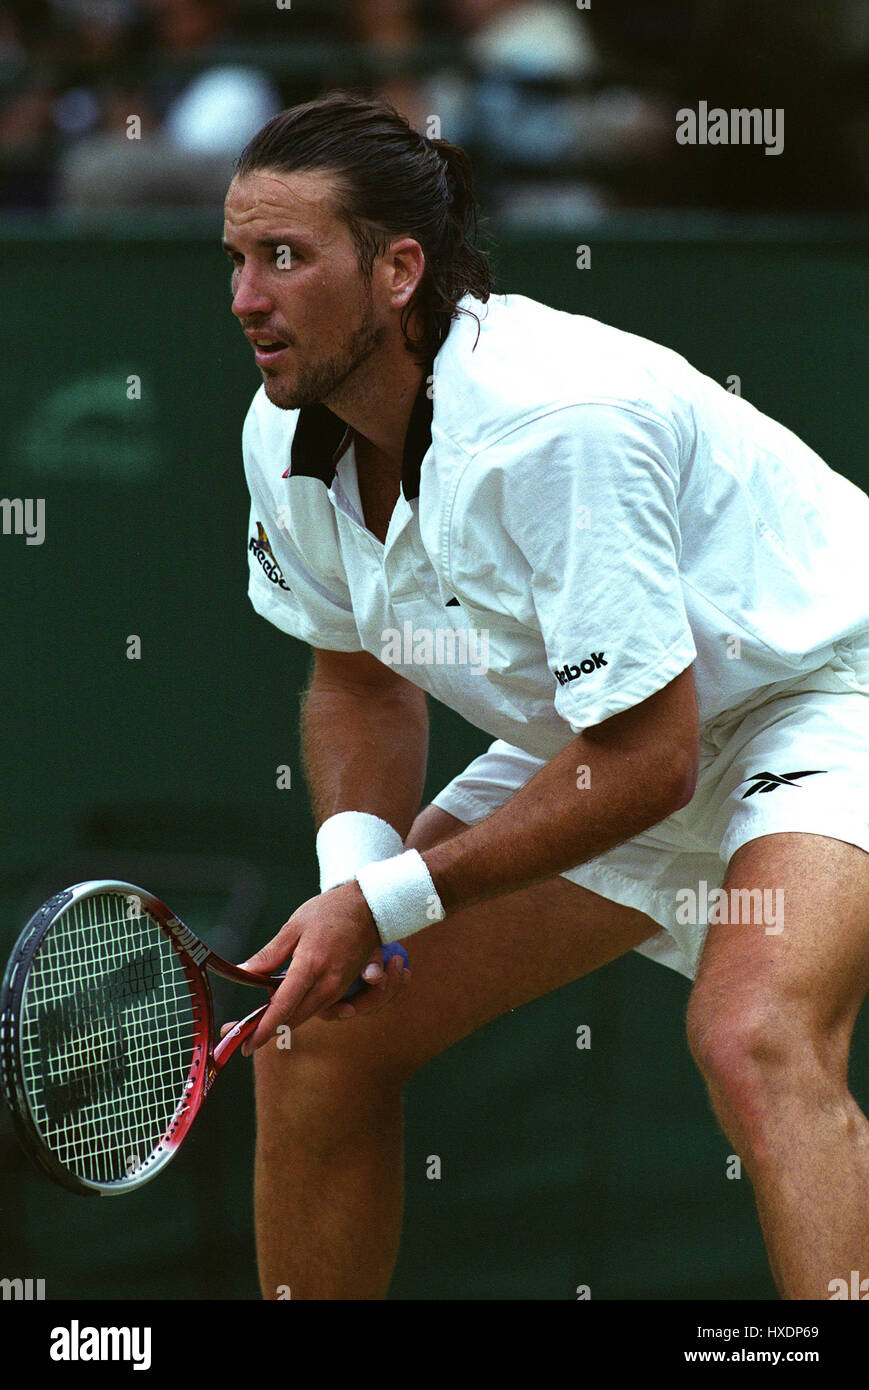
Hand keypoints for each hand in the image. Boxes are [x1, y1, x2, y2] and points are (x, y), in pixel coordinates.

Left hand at [234, 879, 409, 1050]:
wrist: (368, 908)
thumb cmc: (329, 912)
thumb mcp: (293, 926)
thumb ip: (269, 954)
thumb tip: (244, 972)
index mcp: (311, 966)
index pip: (284, 1006)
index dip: (264, 1028)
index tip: (246, 1044)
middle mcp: (328, 984)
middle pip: (294, 1018)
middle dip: (269, 1029)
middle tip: (242, 1033)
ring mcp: (338, 989)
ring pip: (306, 1015)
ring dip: (284, 1018)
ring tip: (261, 1012)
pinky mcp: (344, 988)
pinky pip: (317, 1007)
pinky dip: (299, 1008)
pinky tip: (286, 997)